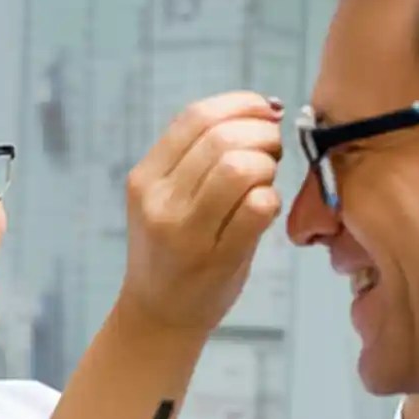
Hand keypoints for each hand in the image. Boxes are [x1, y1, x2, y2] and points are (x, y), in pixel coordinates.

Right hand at [118, 92, 283, 332]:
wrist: (159, 315)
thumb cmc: (174, 251)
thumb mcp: (167, 198)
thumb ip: (201, 159)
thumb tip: (262, 110)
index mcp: (145, 178)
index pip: (194, 117)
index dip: (239, 104)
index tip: (264, 110)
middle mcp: (159, 200)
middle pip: (222, 138)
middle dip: (261, 134)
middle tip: (272, 149)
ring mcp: (185, 231)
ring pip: (240, 168)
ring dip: (267, 165)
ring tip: (267, 179)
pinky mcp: (216, 258)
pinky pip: (259, 207)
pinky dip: (272, 199)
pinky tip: (266, 209)